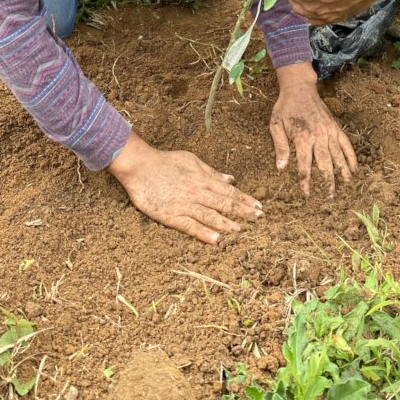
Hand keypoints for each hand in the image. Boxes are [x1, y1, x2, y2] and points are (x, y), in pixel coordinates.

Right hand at [108, 132, 263, 243]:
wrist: (140, 166)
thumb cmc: (165, 161)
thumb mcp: (192, 160)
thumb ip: (211, 172)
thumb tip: (230, 179)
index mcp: (202, 179)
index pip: (229, 191)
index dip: (244, 199)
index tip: (259, 206)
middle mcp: (197, 192)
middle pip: (224, 203)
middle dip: (243, 211)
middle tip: (259, 219)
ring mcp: (185, 204)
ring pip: (210, 215)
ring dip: (227, 223)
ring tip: (241, 230)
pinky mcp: (171, 215)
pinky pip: (190, 225)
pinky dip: (203, 232)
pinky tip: (215, 239)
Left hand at [270, 63, 356, 196]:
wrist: (299, 89)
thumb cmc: (285, 108)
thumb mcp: (275, 125)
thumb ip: (280, 146)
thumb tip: (281, 167)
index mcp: (302, 137)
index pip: (304, 165)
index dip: (306, 181)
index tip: (307, 194)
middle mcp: (318, 136)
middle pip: (325, 164)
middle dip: (327, 182)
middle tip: (329, 197)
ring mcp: (329, 131)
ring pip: (338, 156)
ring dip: (342, 172)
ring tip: (346, 186)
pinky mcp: (335, 127)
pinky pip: (346, 144)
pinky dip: (351, 156)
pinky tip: (354, 169)